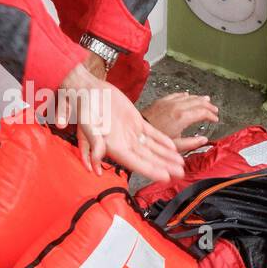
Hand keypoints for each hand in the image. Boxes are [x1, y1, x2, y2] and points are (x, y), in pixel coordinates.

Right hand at [57, 62, 184, 182]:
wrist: (88, 90)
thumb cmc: (86, 108)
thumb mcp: (88, 125)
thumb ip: (94, 143)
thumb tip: (96, 162)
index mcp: (114, 147)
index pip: (136, 163)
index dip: (151, 171)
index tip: (166, 177)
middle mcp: (124, 144)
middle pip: (148, 159)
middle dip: (165, 166)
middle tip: (181, 173)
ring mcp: (131, 133)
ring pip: (152, 148)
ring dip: (166, 156)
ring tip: (181, 163)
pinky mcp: (135, 122)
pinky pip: (152, 133)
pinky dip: (162, 140)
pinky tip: (174, 146)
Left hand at [141, 91, 218, 152]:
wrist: (136, 131)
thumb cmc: (156, 140)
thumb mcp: (175, 146)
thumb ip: (191, 143)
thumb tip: (204, 139)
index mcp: (182, 117)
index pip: (202, 112)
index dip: (211, 115)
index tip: (215, 119)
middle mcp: (177, 107)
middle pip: (198, 102)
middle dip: (208, 106)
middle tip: (214, 109)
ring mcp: (169, 102)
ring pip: (188, 97)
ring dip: (199, 98)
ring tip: (206, 100)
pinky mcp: (161, 101)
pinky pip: (176, 95)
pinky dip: (185, 95)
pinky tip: (187, 95)